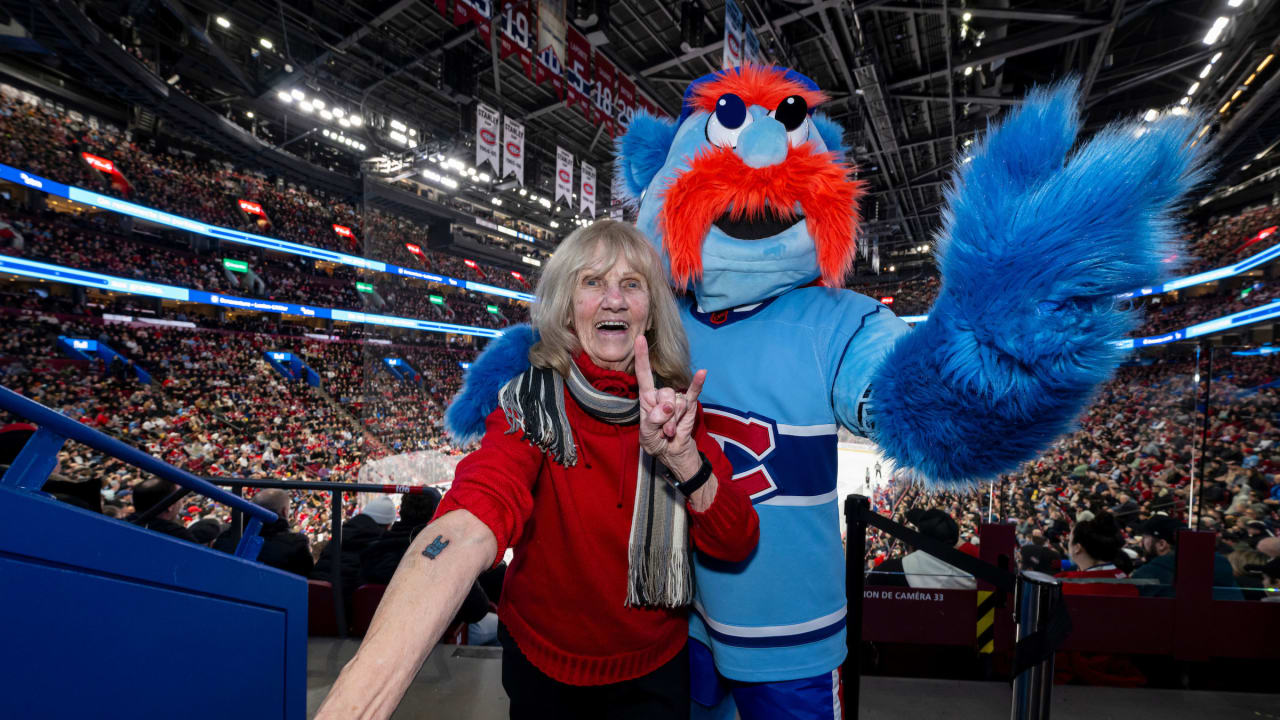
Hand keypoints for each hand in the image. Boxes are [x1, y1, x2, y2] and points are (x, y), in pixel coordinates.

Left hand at [635, 335, 706, 477]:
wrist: (673, 453)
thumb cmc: (656, 442)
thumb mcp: (647, 436)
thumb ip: (653, 421)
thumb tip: (666, 406)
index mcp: (646, 398)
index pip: (643, 374)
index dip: (642, 357)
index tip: (640, 338)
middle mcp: (661, 394)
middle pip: (664, 394)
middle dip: (665, 416)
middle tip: (664, 432)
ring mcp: (677, 399)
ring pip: (678, 402)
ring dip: (675, 421)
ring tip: (671, 432)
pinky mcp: (690, 405)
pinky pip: (694, 393)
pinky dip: (698, 383)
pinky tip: (703, 373)